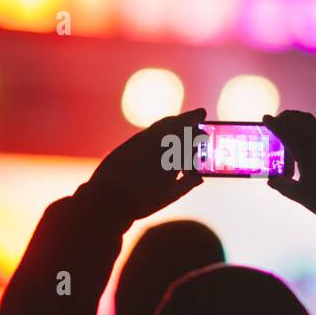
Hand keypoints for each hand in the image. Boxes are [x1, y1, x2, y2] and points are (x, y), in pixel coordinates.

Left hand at [86, 108, 205, 222]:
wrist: (109, 199)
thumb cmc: (142, 201)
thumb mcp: (170, 196)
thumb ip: (187, 184)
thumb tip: (199, 178)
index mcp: (172, 154)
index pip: (191, 136)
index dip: (200, 133)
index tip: (206, 133)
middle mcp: (158, 142)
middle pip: (178, 123)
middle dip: (190, 118)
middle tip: (200, 114)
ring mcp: (142, 140)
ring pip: (163, 124)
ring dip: (175, 121)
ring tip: (181, 121)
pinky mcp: (130, 143)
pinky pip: (150, 130)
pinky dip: (161, 128)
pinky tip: (162, 133)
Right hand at [263, 110, 315, 219]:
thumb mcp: (300, 195)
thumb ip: (283, 186)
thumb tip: (272, 180)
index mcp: (307, 152)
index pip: (287, 132)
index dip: (275, 125)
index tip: (265, 118)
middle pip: (301, 120)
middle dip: (288, 117)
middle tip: (279, 120)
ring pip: (314, 125)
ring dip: (301, 124)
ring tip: (294, 132)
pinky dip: (314, 132)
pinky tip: (312, 144)